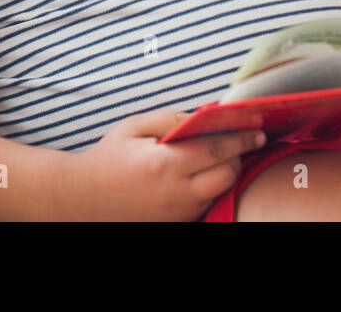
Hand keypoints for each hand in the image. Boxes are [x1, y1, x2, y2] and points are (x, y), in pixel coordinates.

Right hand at [55, 108, 267, 220]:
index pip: (217, 149)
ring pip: (219, 192)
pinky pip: (204, 206)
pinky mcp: (176, 224)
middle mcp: (176, 193)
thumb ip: (171, 119)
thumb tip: (205, 117)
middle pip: (227, 175)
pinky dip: (210, 190)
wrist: (84, 198)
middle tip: (241, 142)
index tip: (257, 131)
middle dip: (237, 157)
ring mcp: (178, 213)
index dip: (241, 138)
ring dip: (225, 174)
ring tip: (221, 157)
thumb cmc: (109, 157)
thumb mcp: (134, 127)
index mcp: (166, 164)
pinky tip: (202, 176)